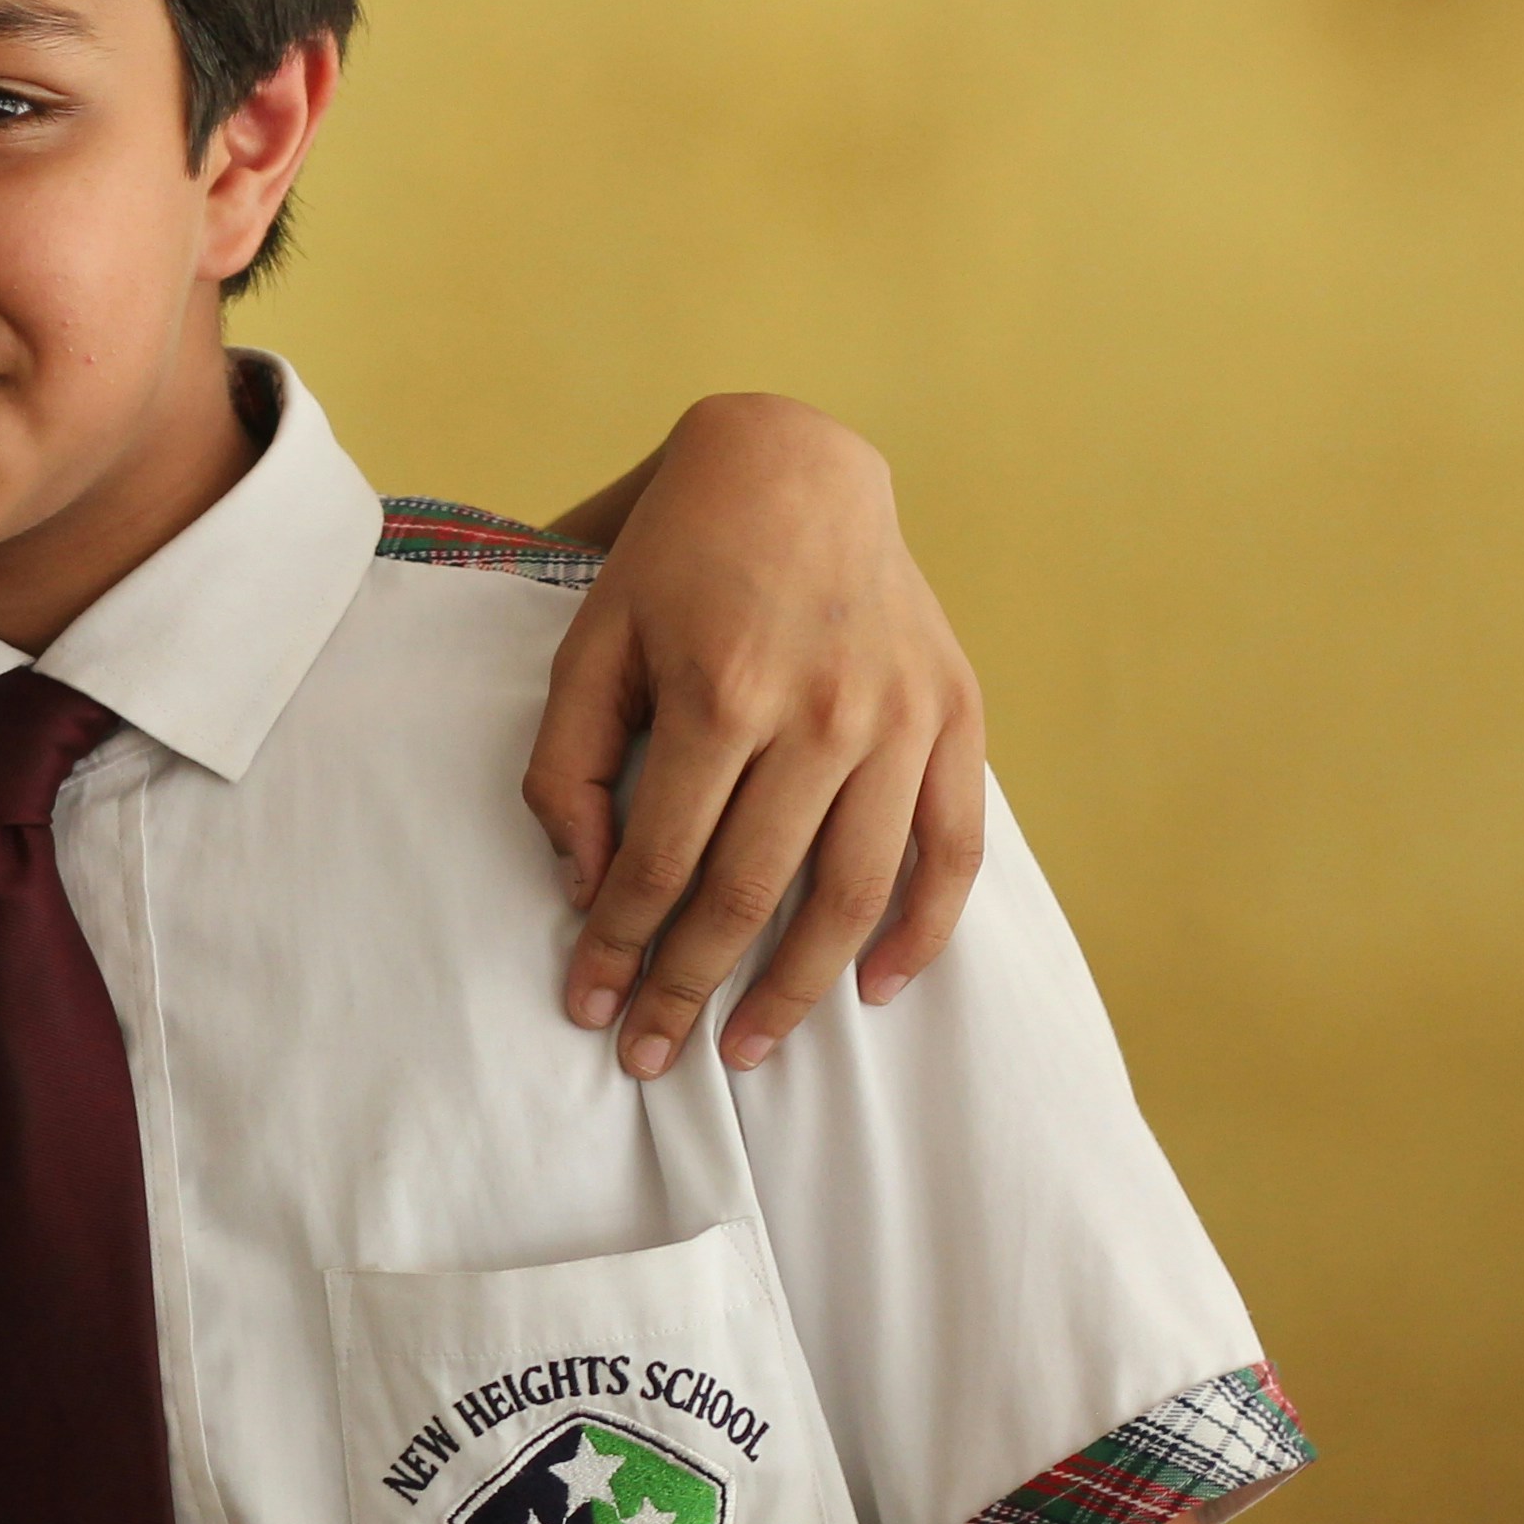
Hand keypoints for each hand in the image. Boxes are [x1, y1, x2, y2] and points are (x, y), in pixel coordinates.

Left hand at [520, 394, 986, 1077]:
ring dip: (797, 991)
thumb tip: (588, 885)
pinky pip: (953, 850)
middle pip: (752, 897)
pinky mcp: (954, 715)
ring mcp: (901, 720)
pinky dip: (922, 932)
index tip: (587, 1007)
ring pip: (854, 896)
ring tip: (747, 1051)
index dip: (618, 948)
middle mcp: (823, 715)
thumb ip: (568, 765)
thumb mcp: (590, 639)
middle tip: (648, 1058)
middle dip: (689, 991)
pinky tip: (875, 990)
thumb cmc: (674, 558)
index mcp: (722, 693)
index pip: (663, 864)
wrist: (795, 466)